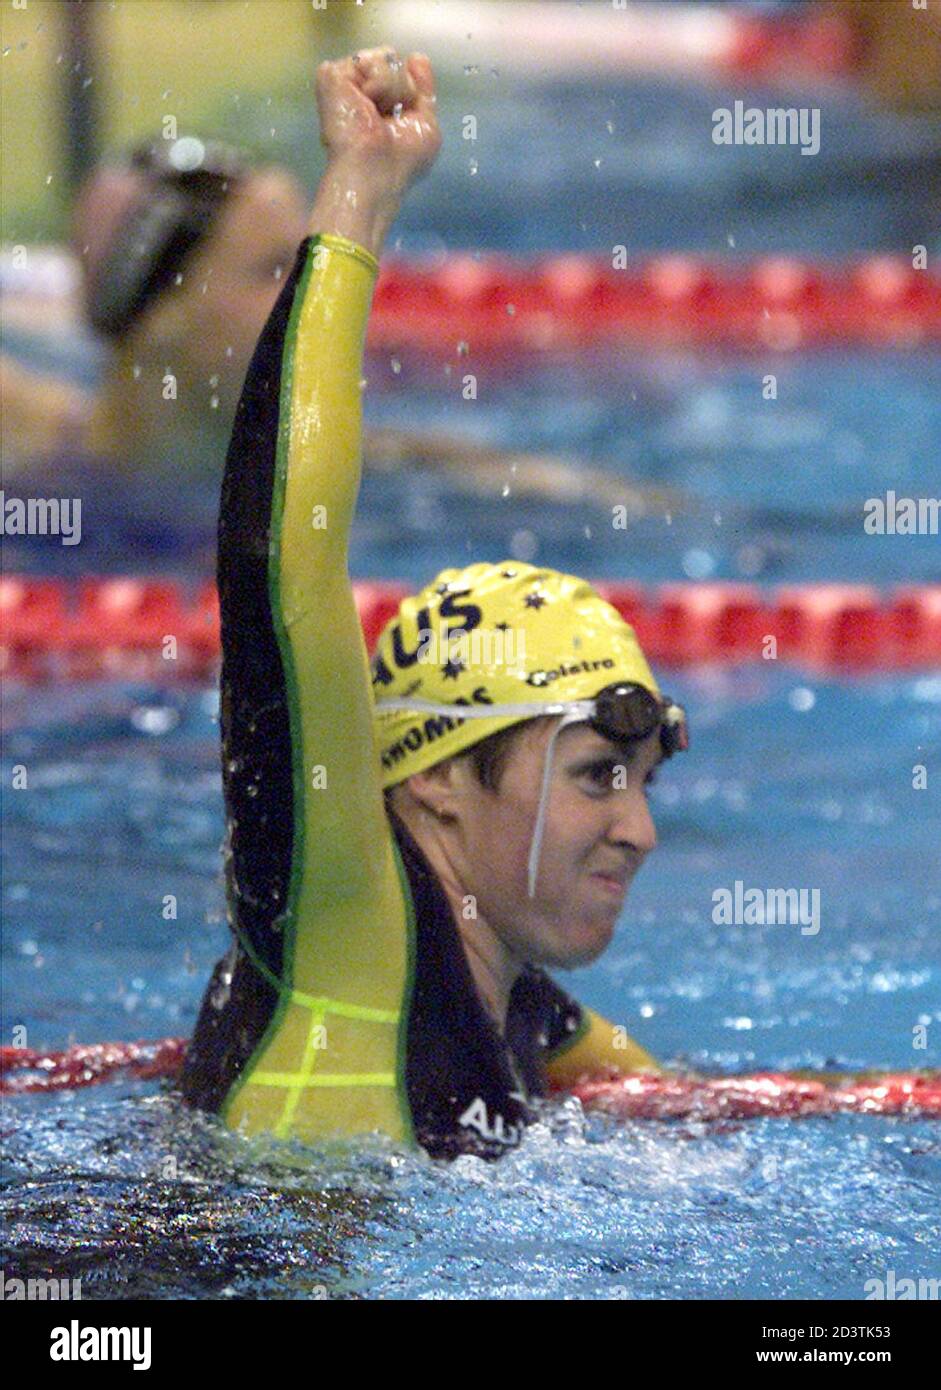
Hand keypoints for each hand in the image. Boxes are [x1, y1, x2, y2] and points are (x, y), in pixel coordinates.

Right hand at [316, 48, 441, 196]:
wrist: (376, 172)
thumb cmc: (401, 163)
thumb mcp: (426, 127)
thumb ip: (424, 92)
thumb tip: (417, 57)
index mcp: (377, 104)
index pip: (400, 73)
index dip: (411, 87)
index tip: (407, 114)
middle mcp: (358, 91)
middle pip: (395, 62)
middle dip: (404, 91)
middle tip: (388, 123)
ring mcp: (344, 84)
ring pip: (386, 58)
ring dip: (392, 90)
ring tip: (375, 118)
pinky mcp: (332, 77)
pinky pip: (370, 60)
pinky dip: (379, 84)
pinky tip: (365, 109)